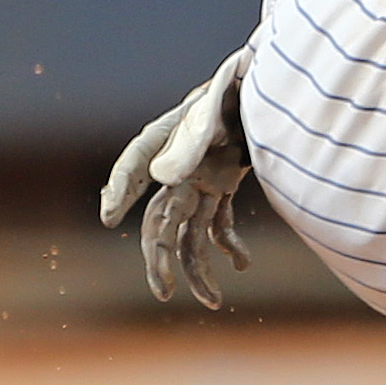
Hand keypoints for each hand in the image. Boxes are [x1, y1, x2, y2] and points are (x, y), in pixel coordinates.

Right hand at [98, 46, 255, 308]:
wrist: (275, 83)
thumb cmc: (241, 89)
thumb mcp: (217, 112)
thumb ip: (193, 140)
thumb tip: (162, 177)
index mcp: (166, 141)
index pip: (133, 167)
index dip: (120, 190)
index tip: (110, 216)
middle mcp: (177, 168)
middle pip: (159, 219)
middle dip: (160, 259)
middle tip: (165, 293)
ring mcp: (200, 180)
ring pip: (190, 233)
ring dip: (199, 268)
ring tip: (213, 302)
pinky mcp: (223, 187)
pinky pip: (218, 225)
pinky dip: (229, 246)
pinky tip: (243, 266)